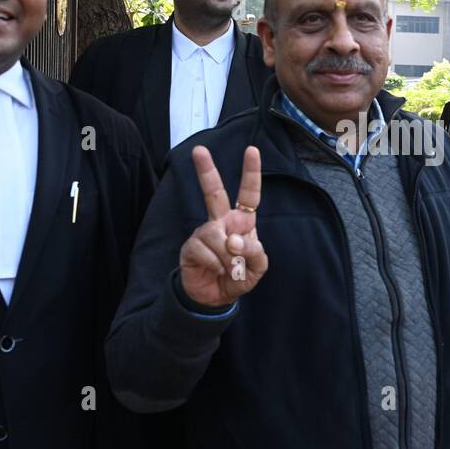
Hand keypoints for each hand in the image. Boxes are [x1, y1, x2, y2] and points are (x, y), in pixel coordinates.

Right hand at [178, 145, 268, 307]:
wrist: (214, 298)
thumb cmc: (238, 278)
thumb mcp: (258, 268)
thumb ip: (255, 253)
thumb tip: (234, 240)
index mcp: (242, 222)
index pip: (249, 195)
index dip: (251, 173)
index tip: (252, 150)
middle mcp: (221, 222)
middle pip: (213, 192)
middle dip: (206, 171)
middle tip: (198, 150)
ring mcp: (204, 232)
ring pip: (217, 235)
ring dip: (227, 256)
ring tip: (229, 269)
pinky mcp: (191, 246)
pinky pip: (205, 250)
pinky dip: (216, 264)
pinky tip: (216, 271)